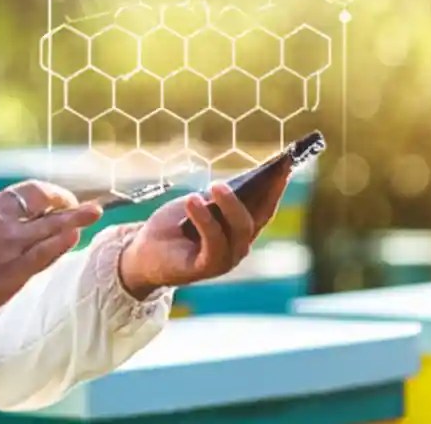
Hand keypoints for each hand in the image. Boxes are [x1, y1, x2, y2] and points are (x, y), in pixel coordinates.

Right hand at [0, 181, 102, 327]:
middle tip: (81, 208)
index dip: (50, 192)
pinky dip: (61, 242)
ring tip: (94, 212)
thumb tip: (15, 211)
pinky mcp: (13, 272)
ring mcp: (7, 246)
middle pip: (41, 200)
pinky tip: (74, 235)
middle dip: (65, 201)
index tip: (61, 200)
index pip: (25, 190)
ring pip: (48, 225)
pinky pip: (43, 253)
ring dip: (75, 218)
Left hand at [118, 176, 287, 298]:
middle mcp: (238, 246)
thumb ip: (220, 197)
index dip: (277, 187)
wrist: (144, 252)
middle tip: (265, 170)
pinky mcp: (205, 268)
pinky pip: (213, 243)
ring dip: (230, 206)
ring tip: (216, 185)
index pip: (265, 207)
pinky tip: (193, 201)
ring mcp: (225, 259)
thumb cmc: (174, 224)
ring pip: (239, 231)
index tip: (286, 162)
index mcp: (240, 230)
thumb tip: (241, 182)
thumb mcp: (199, 203)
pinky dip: (204, 220)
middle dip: (264, 193)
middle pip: (257, 219)